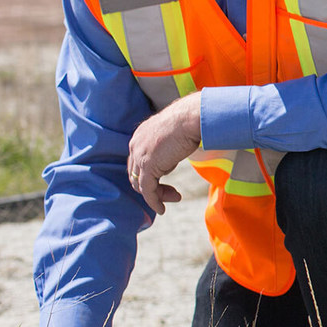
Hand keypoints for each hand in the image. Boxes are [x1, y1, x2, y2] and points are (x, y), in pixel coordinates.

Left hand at [127, 92, 202, 215]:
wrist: (191, 117)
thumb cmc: (189, 121)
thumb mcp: (174, 133)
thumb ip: (168, 144)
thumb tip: (176, 151)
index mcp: (140, 135)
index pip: (137, 162)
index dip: (150, 175)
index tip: (167, 182)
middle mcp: (135, 145)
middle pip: (136, 175)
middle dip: (153, 187)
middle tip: (173, 192)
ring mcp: (139, 155)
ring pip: (141, 185)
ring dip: (157, 195)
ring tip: (174, 197)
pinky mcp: (148, 166)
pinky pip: (147, 190)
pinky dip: (154, 201)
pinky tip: (162, 209)